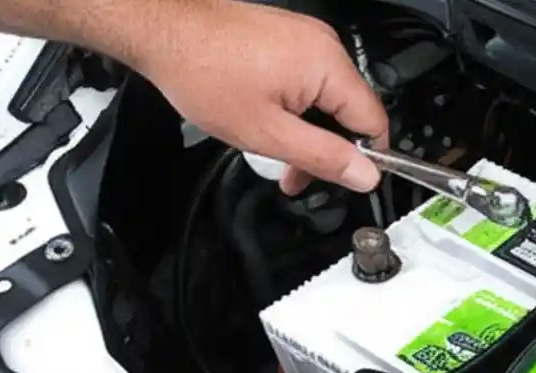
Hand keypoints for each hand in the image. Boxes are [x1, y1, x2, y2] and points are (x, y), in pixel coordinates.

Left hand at [130, 1, 387, 194]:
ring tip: (273, 149)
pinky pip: (309, 81)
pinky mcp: (288, 38)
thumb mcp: (266, 133)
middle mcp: (325, 45)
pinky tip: (266, 119)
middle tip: (294, 176)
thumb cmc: (202, 72)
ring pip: (327, 99)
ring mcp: (306, 38)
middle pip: (350, 111)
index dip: (363, 157)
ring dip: (308, 130)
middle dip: (327, 149)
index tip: (340, 180)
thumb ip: (323, 157)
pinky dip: (294, 107)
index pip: (374, 121)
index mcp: (328, 65)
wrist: (161, 29)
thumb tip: (366, 176)